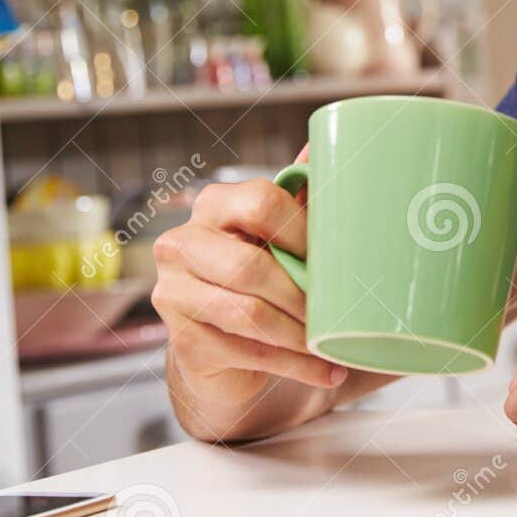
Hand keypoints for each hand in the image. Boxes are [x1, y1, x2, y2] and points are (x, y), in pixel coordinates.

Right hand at [152, 179, 346, 415]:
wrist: (218, 344)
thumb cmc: (256, 278)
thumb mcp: (276, 236)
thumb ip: (298, 199)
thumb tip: (325, 147)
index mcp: (213, 206)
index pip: (259, 202)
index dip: (302, 230)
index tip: (336, 256)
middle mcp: (182, 243)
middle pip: (250, 266)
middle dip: (302, 293)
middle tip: (342, 310)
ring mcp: (173, 294)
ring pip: (249, 314)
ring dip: (302, 335)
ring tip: (336, 345)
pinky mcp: (183, 341)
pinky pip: (247, 352)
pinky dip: (294, 365)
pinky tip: (325, 370)